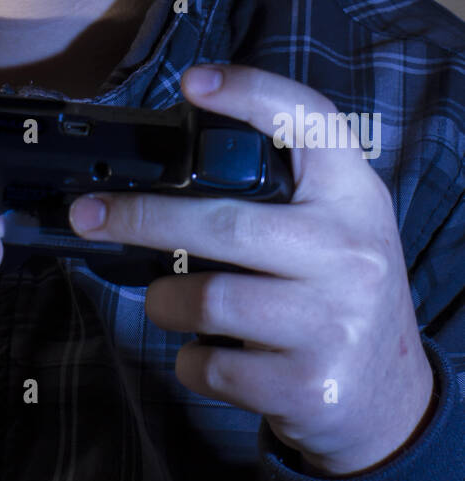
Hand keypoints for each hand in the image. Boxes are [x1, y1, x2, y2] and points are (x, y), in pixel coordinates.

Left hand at [68, 64, 435, 475]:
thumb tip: (161, 169)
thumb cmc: (334, 291)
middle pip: (224, 222)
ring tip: (171, 301)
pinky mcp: (309, 384)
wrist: (391, 398)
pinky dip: (192, 360)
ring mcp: (333, 321)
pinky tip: (209, 352)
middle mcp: (350, 251)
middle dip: (140, 217)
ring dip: (166, 301)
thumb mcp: (331, 225)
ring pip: (207, 299)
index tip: (192, 82)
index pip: (310, 122)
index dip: (250, 93)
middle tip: (89, 213)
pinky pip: (212, 365)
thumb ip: (275, 192)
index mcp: (354, 195)